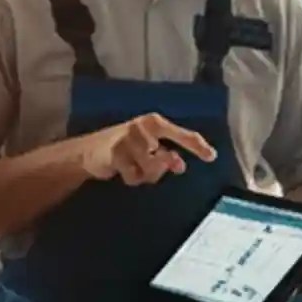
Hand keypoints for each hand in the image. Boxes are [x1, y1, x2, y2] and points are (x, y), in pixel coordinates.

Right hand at [81, 113, 217, 185]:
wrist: (90, 151)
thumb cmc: (125, 148)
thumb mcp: (148, 149)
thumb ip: (166, 155)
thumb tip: (179, 166)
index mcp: (155, 123)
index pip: (182, 134)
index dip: (197, 146)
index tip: (212, 157)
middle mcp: (143, 127)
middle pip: (166, 159)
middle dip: (162, 167)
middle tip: (166, 168)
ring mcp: (128, 139)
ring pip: (151, 169)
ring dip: (145, 175)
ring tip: (134, 168)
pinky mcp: (116, 153)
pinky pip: (134, 175)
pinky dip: (131, 178)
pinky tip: (121, 171)